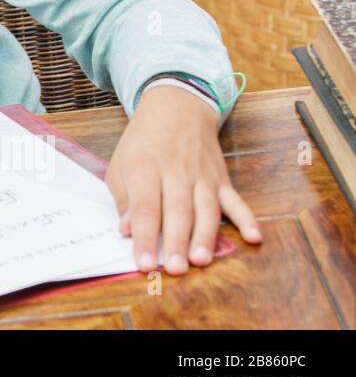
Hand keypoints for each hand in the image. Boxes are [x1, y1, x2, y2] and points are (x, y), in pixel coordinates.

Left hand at [105, 86, 261, 274]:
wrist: (176, 108)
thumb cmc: (143, 142)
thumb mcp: (121, 164)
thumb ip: (123, 199)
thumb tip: (127, 230)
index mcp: (145, 168)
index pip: (146, 207)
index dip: (145, 236)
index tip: (144, 263)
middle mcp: (176, 172)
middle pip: (178, 211)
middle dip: (176, 241)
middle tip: (174, 268)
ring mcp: (202, 176)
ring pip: (206, 209)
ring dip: (204, 235)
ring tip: (200, 260)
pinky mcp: (222, 179)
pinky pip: (236, 201)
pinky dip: (247, 219)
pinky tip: (254, 237)